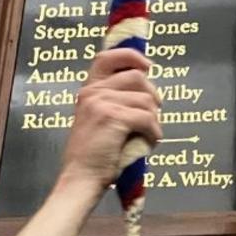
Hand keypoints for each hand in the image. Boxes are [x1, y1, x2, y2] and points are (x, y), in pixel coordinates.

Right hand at [60, 48, 162, 195]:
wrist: (80, 178)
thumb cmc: (92, 156)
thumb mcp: (97, 122)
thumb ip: (113, 103)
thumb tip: (146, 92)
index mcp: (88, 90)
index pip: (108, 57)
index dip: (131, 56)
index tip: (148, 65)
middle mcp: (93, 92)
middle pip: (137, 77)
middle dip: (152, 95)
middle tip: (153, 115)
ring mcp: (102, 103)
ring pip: (146, 100)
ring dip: (154, 119)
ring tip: (150, 134)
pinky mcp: (113, 118)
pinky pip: (147, 118)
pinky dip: (154, 132)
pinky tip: (150, 142)